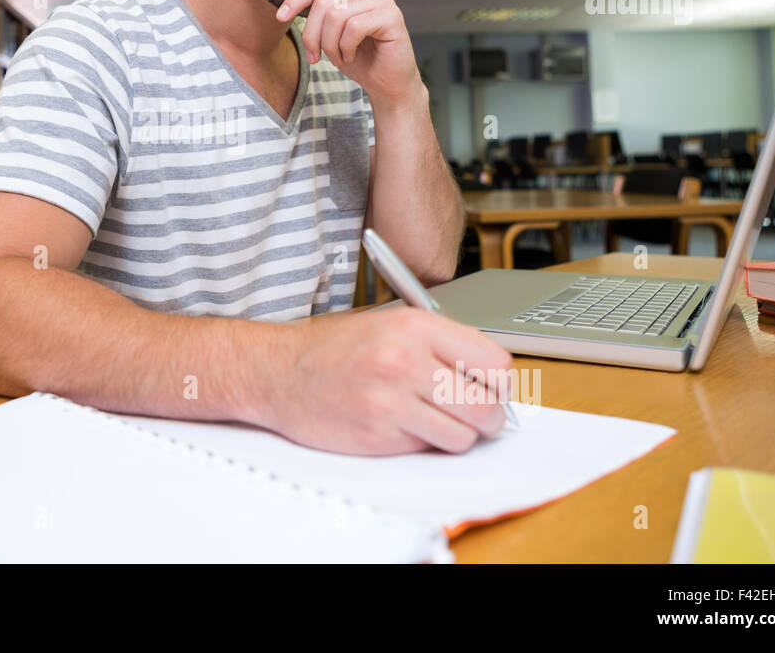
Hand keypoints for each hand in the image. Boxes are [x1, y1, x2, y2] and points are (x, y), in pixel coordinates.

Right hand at [258, 305, 515, 455]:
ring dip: (454, 434)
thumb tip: (490, 381)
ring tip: (429, 419)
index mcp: (415, 326)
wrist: (277, 371)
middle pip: (486, 406)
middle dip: (486, 418)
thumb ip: (439, 346)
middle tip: (472, 416)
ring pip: (463, 436)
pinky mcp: (378, 435)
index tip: (489, 389)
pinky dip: (421, 442)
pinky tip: (397, 424)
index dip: (498, 383)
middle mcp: (406, 360)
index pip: (494, 363)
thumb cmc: (332, 349)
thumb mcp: (389, 325)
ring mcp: (391, 400)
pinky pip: (427, 448)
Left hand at [276, 0, 418, 103]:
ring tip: (337, 59)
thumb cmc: (359, 59)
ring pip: (336, 15)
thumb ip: (318, 15)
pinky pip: (354, 27)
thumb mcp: (330, 34)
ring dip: (330, 45)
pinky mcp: (392, 17)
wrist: (388, 84)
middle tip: (316, 57)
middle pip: (324, 2)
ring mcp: (384, 0)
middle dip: (313, 34)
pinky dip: (345, 48)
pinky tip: (350, 57)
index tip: (280, 17)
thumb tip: (287, 6)